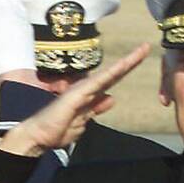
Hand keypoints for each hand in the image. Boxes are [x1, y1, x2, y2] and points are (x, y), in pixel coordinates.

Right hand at [0, 43, 149, 156]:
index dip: (125, 70)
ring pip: (108, 75)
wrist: (37, 136)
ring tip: (141, 51)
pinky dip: (109, 75)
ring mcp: (81, 91)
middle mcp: (87, 89)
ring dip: (125, 64)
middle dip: (130, 60)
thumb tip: (111, 98)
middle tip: (146, 46)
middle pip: (113, 74)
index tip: (139, 58)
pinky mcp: (75, 96)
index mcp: (90, 96)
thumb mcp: (83, 120)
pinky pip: (96, 84)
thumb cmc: (56, 129)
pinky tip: (122, 68)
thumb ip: (96, 108)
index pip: (111, 81)